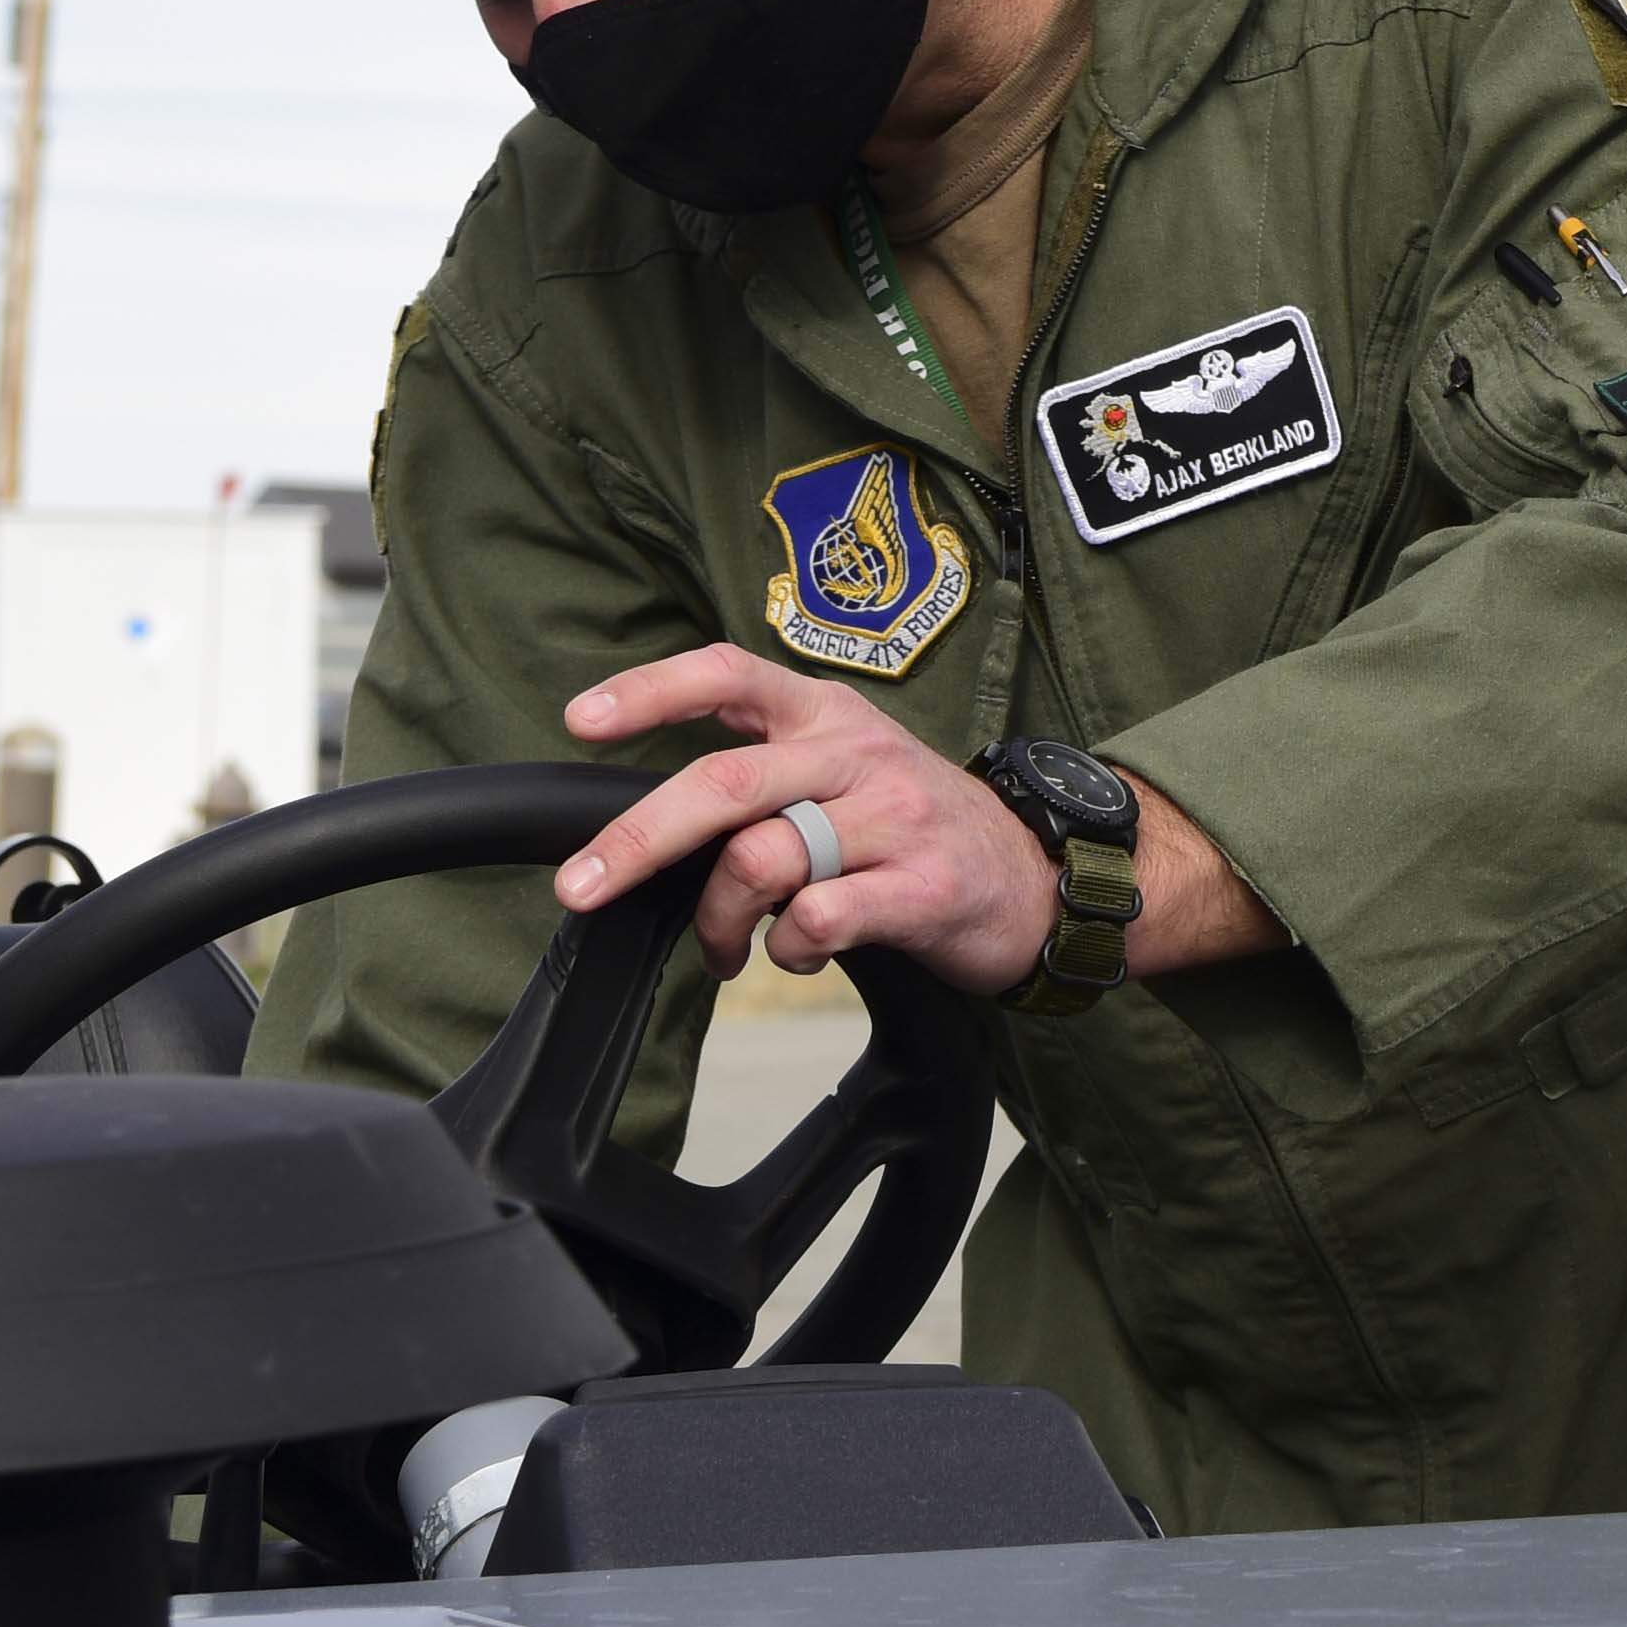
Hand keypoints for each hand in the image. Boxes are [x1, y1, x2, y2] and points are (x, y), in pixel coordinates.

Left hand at [555, 646, 1060, 992]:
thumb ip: (767, 776)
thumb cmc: (922, 829)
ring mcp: (895, 819)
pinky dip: (788, 949)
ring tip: (726, 947)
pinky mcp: (922, 888)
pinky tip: (801, 951)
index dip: (649, 691)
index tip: (582, 721)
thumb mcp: (850, 770)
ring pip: (761, 861)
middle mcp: (859, 755)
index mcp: (831, 715)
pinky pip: (817, 920)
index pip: (729, 674)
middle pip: (723, 784)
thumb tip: (652, 824)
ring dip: (721, 921)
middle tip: (584, 886)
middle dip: (636, 841)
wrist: (1044, 880)